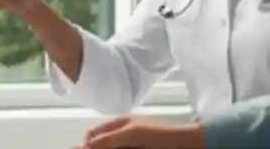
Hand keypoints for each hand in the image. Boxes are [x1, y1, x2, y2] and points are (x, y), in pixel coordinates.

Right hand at [75, 116, 206, 148]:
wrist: (185, 145)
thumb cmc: (159, 136)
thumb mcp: (131, 134)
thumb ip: (108, 138)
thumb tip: (85, 145)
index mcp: (118, 124)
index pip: (92, 135)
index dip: (84, 144)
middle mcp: (120, 135)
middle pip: (98, 145)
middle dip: (92, 148)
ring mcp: (128, 145)